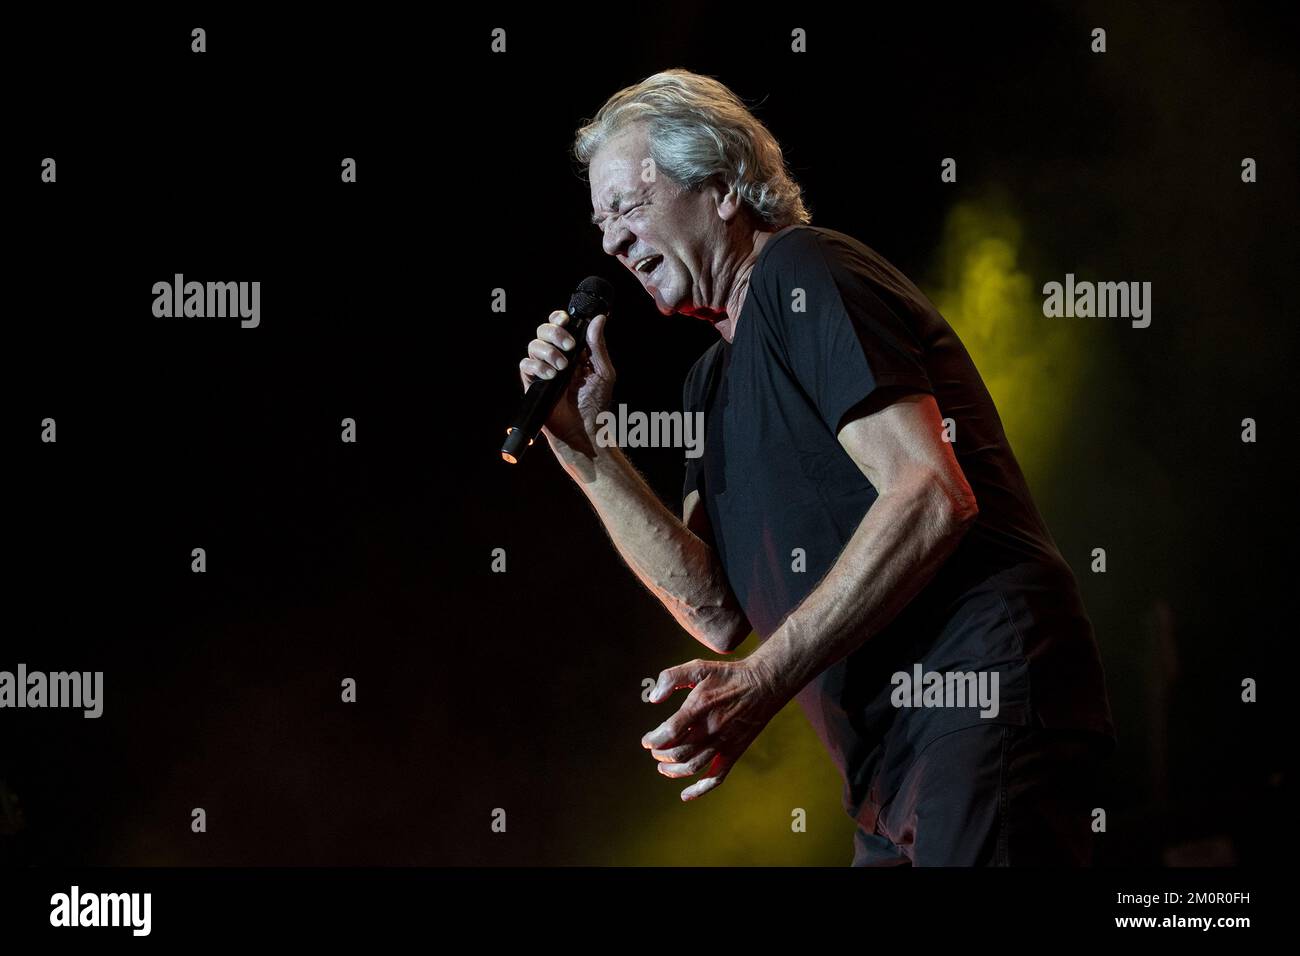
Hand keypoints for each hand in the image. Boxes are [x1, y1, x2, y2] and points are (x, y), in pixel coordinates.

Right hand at [518, 310, 614, 459]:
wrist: (583, 430)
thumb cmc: (596, 404)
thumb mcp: (603, 372)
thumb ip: (598, 346)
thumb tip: (599, 319)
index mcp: (572, 351)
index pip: (560, 325)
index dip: (559, 318)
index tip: (566, 320)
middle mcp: (555, 356)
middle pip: (543, 330)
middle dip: (555, 333)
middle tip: (569, 346)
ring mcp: (542, 369)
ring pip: (533, 345)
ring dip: (548, 351)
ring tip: (562, 367)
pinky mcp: (532, 384)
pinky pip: (525, 365)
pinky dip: (537, 366)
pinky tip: (550, 376)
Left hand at [641, 657, 787, 800]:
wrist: (764, 684)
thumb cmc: (727, 675)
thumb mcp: (698, 667)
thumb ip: (671, 678)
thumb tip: (653, 698)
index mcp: (700, 707)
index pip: (670, 732)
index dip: (653, 740)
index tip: (647, 741)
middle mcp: (711, 729)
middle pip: (678, 752)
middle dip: (660, 754)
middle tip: (654, 750)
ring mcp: (724, 743)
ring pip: (693, 767)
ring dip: (672, 770)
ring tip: (662, 766)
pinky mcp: (734, 752)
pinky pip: (717, 777)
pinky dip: (700, 789)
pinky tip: (685, 795)